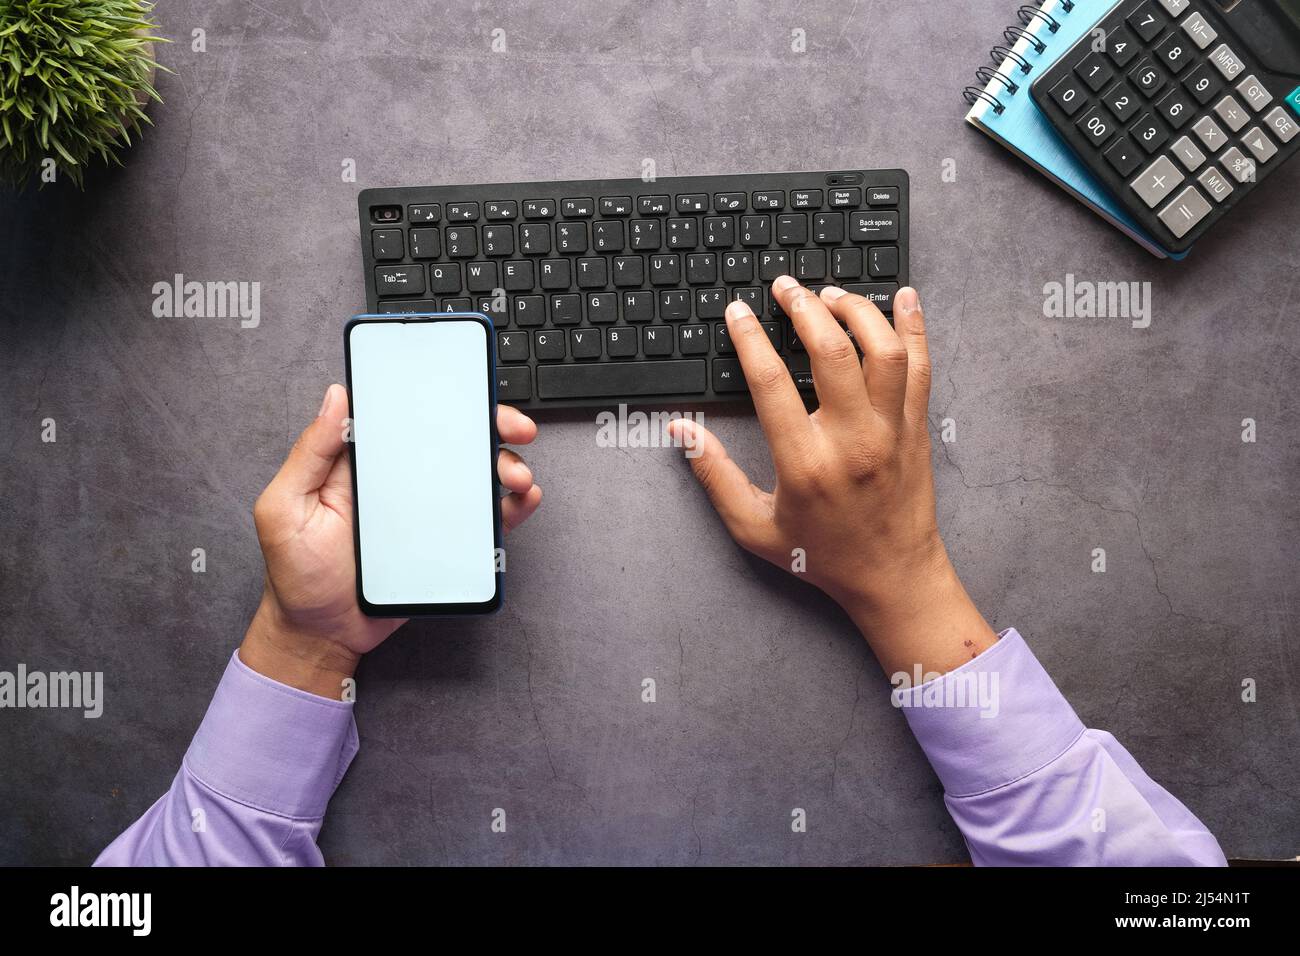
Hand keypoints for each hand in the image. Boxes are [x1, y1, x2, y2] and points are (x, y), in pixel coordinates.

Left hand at [239, 384, 541, 696]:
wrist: (320, 632)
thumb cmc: (295, 573)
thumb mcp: (285, 507)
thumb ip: (309, 453)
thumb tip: (335, 396)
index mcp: (365, 461)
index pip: (408, 416)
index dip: (442, 396)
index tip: (470, 388)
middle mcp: (400, 478)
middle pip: (454, 439)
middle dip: (492, 426)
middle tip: (515, 428)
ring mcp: (426, 509)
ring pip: (476, 475)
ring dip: (506, 466)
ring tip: (517, 478)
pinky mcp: (446, 541)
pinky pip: (484, 519)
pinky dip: (510, 506)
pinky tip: (523, 499)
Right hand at [669, 276, 994, 676]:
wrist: (892, 577)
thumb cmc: (821, 556)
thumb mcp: (753, 527)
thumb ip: (715, 475)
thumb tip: (681, 431)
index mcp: (806, 463)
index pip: (773, 382)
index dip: (750, 338)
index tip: (737, 312)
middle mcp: (852, 440)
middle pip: (832, 351)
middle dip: (804, 307)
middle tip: (784, 287)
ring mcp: (891, 431)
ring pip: (882, 349)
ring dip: (855, 310)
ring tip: (829, 294)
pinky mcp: (917, 428)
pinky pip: (920, 365)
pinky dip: (913, 326)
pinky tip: (901, 297)